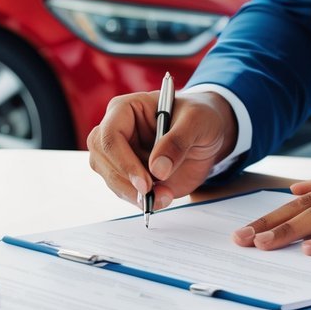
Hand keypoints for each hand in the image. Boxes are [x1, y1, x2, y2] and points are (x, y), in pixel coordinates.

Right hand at [87, 90, 237, 209]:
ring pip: (111, 179)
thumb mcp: (197, 121)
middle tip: (152, 195)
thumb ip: (178, 141)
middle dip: (126, 182)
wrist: (208, 135)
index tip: (145, 183)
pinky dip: (141, 201)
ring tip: (165, 196)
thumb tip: (158, 169)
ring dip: (134, 195)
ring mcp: (121, 155)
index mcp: (126, 109)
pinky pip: (125, 191)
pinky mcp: (130, 174)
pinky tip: (162, 197)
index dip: (123, 161)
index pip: (110, 135)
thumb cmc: (200, 117)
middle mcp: (116, 131)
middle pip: (102, 160)